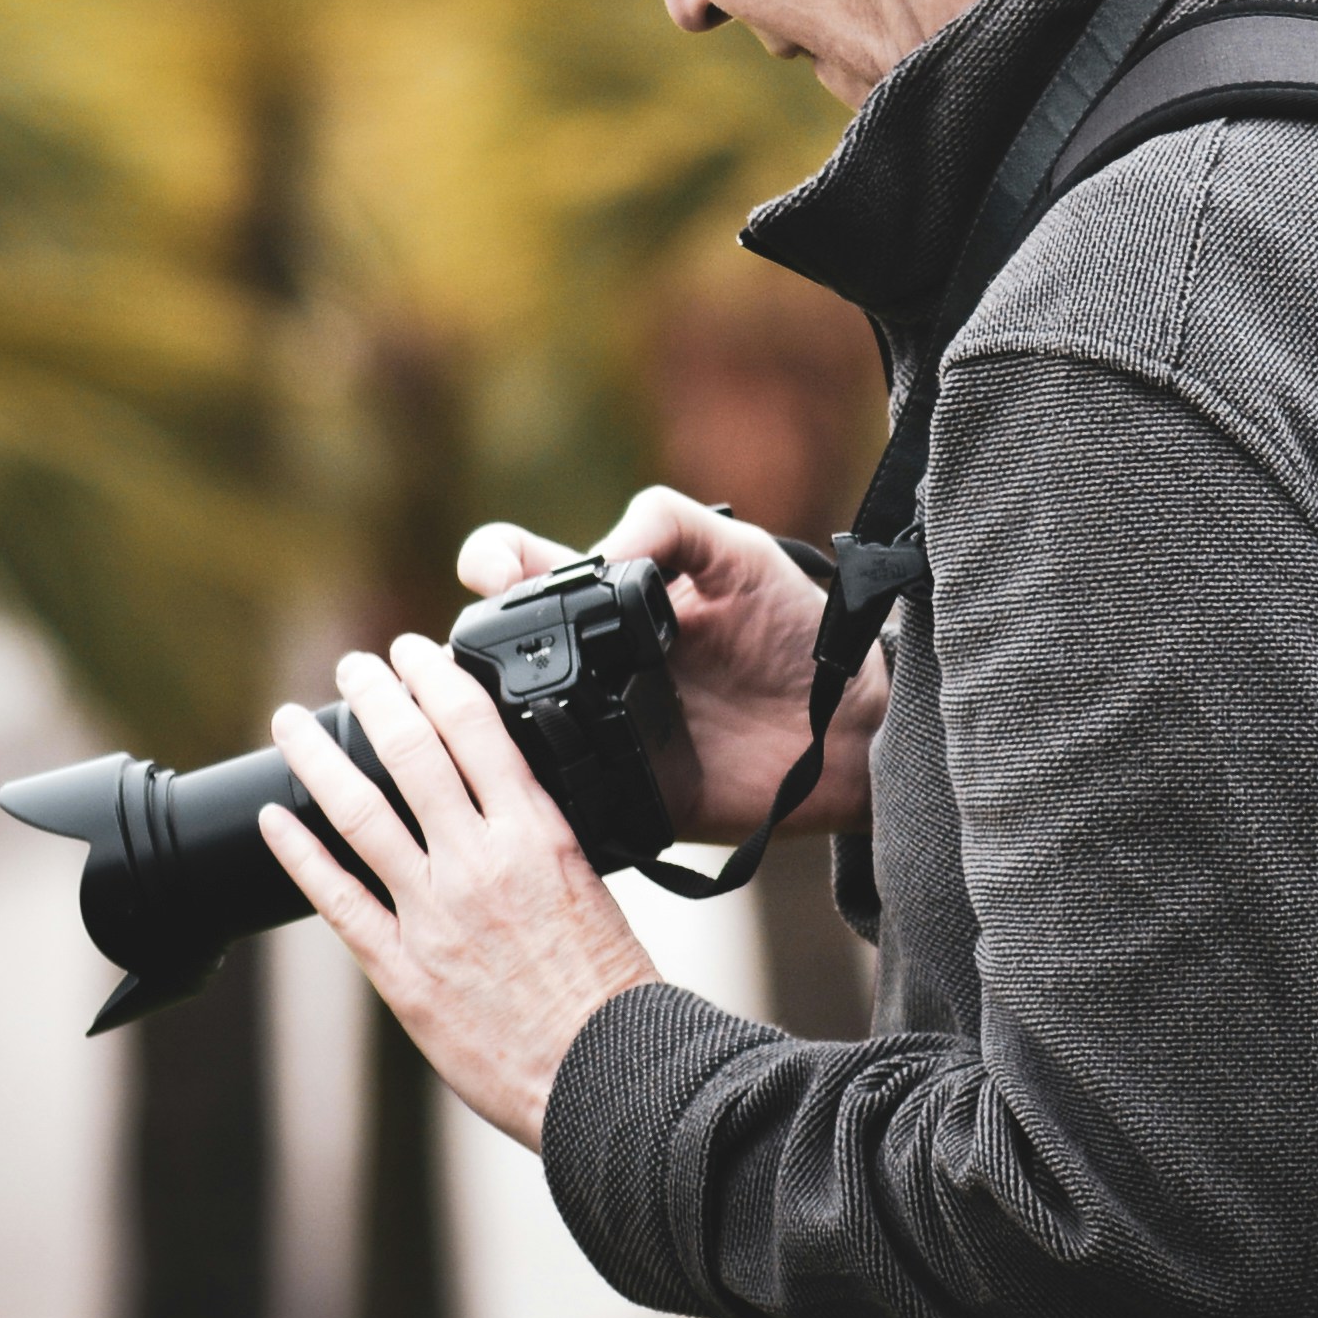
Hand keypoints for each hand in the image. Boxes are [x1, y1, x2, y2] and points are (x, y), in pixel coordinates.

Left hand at [259, 638, 657, 1152]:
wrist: (604, 1074)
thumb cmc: (611, 990)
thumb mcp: (593, 884)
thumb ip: (541, 837)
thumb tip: (505, 795)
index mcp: (536, 834)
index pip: (476, 728)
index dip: (436, 677)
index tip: (414, 650)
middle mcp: (478, 862)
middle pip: (411, 752)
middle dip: (375, 695)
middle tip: (352, 664)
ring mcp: (432, 914)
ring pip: (359, 812)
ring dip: (317, 758)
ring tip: (290, 719)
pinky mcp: (401, 969)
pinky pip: (337, 898)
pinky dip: (299, 853)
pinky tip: (273, 821)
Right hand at [458, 487, 885, 839]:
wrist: (844, 726)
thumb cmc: (793, 627)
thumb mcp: (737, 552)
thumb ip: (667, 524)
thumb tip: (592, 553)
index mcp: (605, 596)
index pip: (517, 567)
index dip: (490, 561)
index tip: (497, 572)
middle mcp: (586, 660)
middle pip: (492, 650)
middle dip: (472, 647)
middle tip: (498, 650)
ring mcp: (596, 726)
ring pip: (506, 726)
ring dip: (485, 721)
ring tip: (496, 713)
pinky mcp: (618, 791)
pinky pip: (557, 794)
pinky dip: (536, 788)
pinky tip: (536, 776)